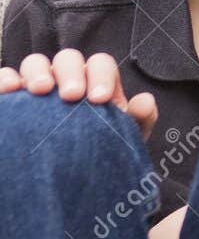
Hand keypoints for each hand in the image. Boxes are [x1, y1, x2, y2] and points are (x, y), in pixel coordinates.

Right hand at [0, 50, 158, 141]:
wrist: (74, 180)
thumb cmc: (101, 151)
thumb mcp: (124, 139)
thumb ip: (139, 120)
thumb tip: (144, 100)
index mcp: (96, 83)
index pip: (100, 64)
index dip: (101, 75)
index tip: (99, 99)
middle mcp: (67, 78)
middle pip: (67, 59)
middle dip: (70, 72)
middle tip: (71, 96)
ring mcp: (38, 86)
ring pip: (35, 63)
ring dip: (38, 72)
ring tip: (40, 91)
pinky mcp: (14, 100)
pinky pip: (5, 79)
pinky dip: (6, 80)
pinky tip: (9, 91)